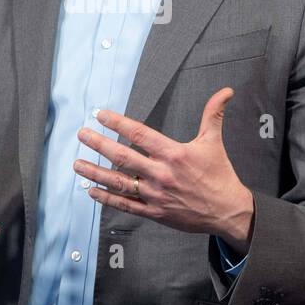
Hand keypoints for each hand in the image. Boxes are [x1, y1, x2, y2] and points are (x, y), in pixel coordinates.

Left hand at [73, 87, 254, 249]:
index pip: (139, 134)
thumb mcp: (214, 142)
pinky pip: (125, 205)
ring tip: (77, 164)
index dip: (117, 123)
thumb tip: (226, 91)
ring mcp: (155, 195)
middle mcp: (161, 173)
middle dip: (99, 144)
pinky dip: (107, 198)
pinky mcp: (154, 212)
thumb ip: (213, 114)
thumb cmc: (220, 175)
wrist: (228, 211)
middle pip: (122, 156)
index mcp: (173, 154)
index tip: (100, 115)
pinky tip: (92, 190)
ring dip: (95, 172)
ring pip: (119, 182)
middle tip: (82, 135)